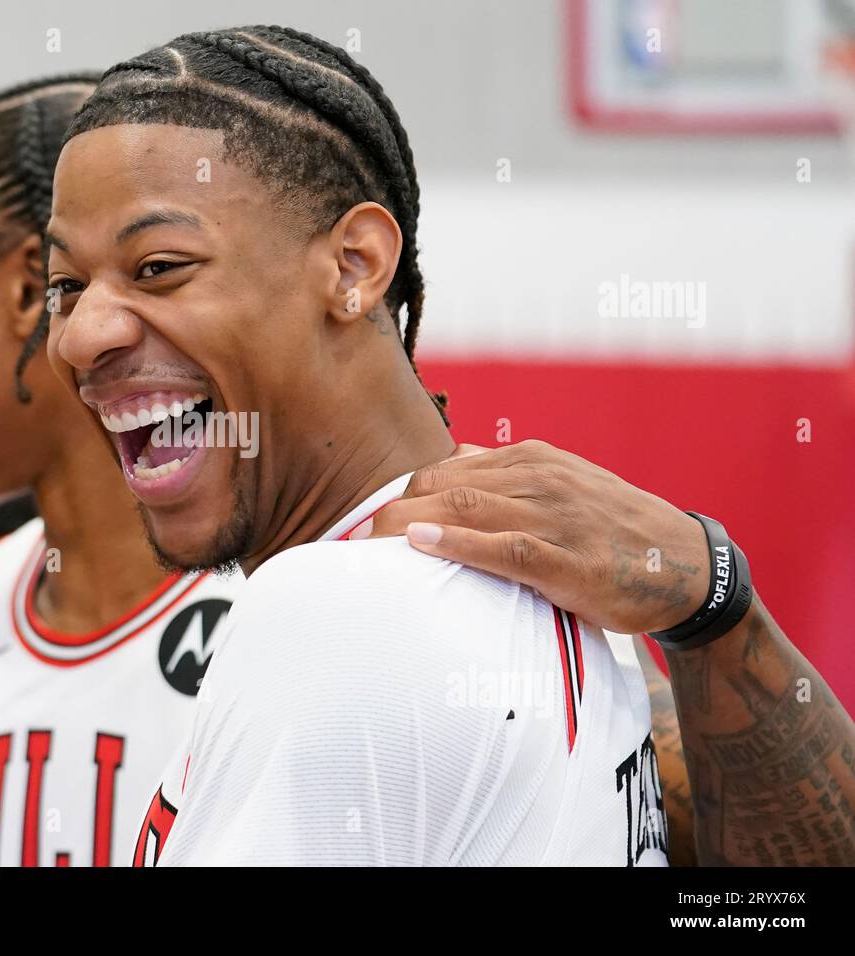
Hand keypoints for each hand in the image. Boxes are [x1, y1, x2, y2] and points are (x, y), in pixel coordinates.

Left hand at [365, 439, 710, 634]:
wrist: (686, 564)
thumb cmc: (612, 529)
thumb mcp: (561, 484)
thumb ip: (506, 474)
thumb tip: (455, 456)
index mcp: (529, 460)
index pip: (441, 470)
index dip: (399, 498)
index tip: (367, 527)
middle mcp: (536, 478)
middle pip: (441, 486)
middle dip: (391, 514)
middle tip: (354, 546)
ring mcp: (553, 515)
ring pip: (464, 508)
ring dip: (409, 527)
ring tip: (368, 549)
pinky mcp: (567, 559)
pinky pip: (504, 546)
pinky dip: (459, 542)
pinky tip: (423, 545)